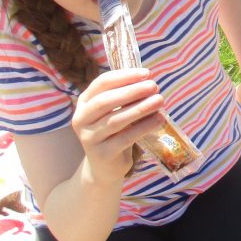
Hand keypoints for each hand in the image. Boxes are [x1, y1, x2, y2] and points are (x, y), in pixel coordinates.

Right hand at [71, 68, 165, 183]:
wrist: (105, 166)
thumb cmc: (114, 132)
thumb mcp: (115, 111)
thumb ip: (126, 97)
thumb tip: (149, 83)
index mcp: (84, 103)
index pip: (101, 83)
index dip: (124, 76)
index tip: (146, 73)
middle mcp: (81, 119)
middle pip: (106, 101)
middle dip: (132, 91)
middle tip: (154, 86)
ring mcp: (89, 138)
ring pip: (116, 120)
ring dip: (141, 108)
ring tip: (160, 100)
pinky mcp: (102, 154)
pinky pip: (126, 138)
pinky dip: (144, 127)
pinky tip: (159, 119)